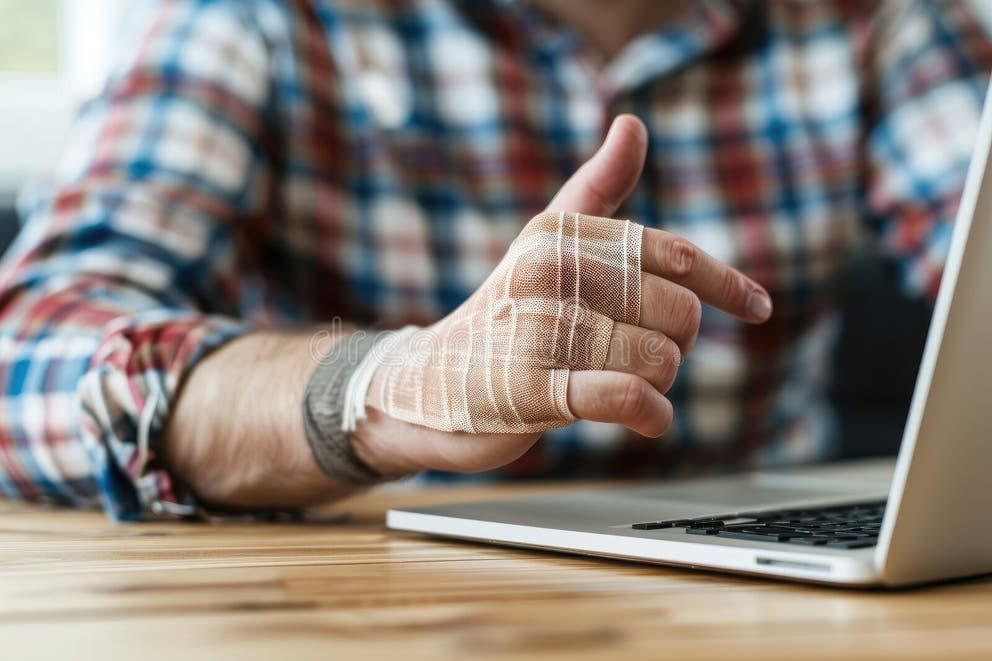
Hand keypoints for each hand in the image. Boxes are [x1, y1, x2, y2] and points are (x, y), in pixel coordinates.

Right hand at [352, 115, 771, 476]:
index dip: (724, 283)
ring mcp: (541, 330)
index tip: (758, 307)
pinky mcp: (533, 388)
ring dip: (658, 382)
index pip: (669, 253)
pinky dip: (651, 413)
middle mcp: (552, 272)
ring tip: (622, 383)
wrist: (428, 382)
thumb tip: (632, 124)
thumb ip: (596, 190)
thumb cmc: (504, 313)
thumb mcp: (545, 244)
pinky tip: (648, 418)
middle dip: (674, 343)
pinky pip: (628, 398)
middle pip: (677, 311)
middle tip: (638, 353)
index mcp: (562, 234)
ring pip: (660, 358)